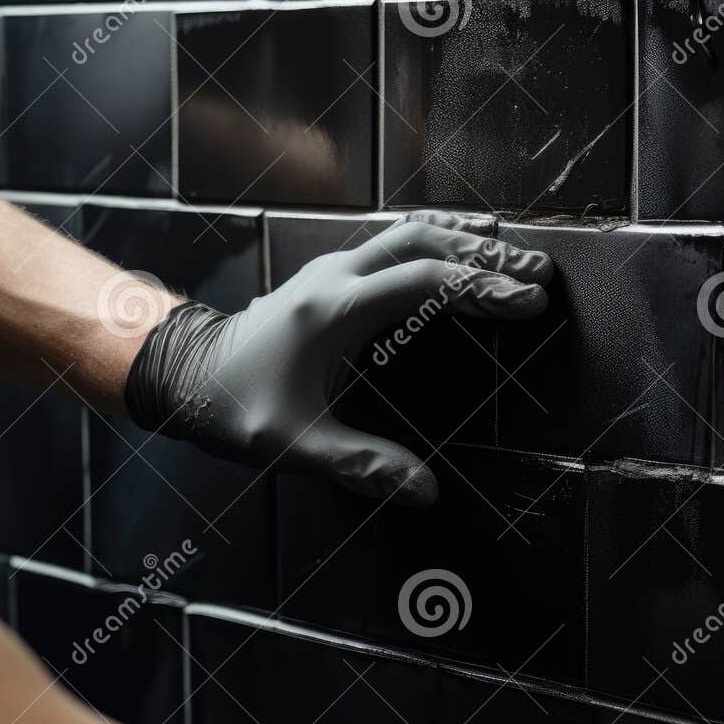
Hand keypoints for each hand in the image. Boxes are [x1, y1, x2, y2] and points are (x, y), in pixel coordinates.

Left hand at [122, 213, 551, 505]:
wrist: (184, 373)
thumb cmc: (236, 409)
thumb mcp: (291, 445)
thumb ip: (359, 465)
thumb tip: (424, 491)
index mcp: (333, 311)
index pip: (423, 283)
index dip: (481, 288)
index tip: (529, 300)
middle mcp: (335, 277)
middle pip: (423, 242)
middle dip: (486, 254)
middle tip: (540, 269)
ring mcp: (333, 269)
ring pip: (409, 232)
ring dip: (465, 239)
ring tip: (515, 249)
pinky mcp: (333, 276)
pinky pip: (394, 242)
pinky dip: (437, 239)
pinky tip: (464, 241)